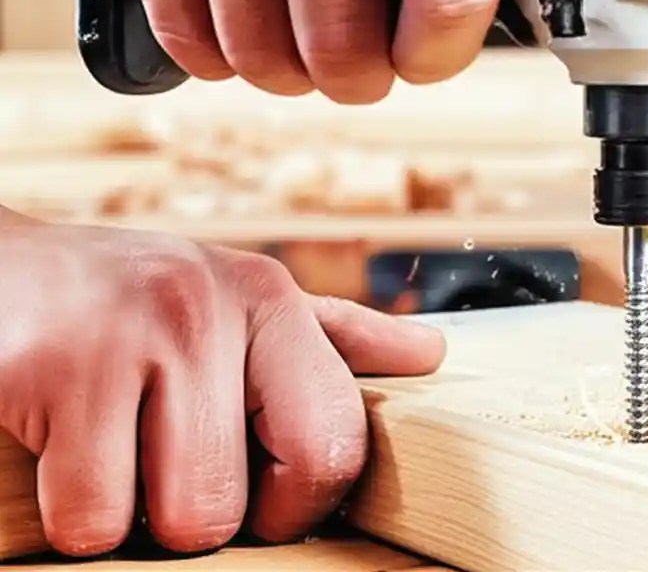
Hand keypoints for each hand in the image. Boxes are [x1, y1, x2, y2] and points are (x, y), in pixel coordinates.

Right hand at [0, 217, 445, 555]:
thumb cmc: (128, 302)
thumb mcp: (237, 301)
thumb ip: (332, 336)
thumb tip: (429, 352)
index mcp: (268, 298)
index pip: (336, 442)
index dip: (298, 504)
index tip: (262, 502)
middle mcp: (208, 308)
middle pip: (242, 501)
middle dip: (202, 519)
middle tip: (166, 476)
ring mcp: (127, 335)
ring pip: (171, 520)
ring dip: (132, 516)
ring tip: (112, 451)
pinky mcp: (48, 369)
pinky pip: (88, 516)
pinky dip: (73, 511)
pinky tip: (63, 448)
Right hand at [73, 0, 502, 102]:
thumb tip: (499, 0)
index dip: (443, 52)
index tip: (430, 55)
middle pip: (342, 44)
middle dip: (361, 76)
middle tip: (367, 58)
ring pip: (260, 53)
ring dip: (292, 71)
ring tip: (307, 40)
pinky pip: (184, 31)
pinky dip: (221, 52)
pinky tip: (246, 20)